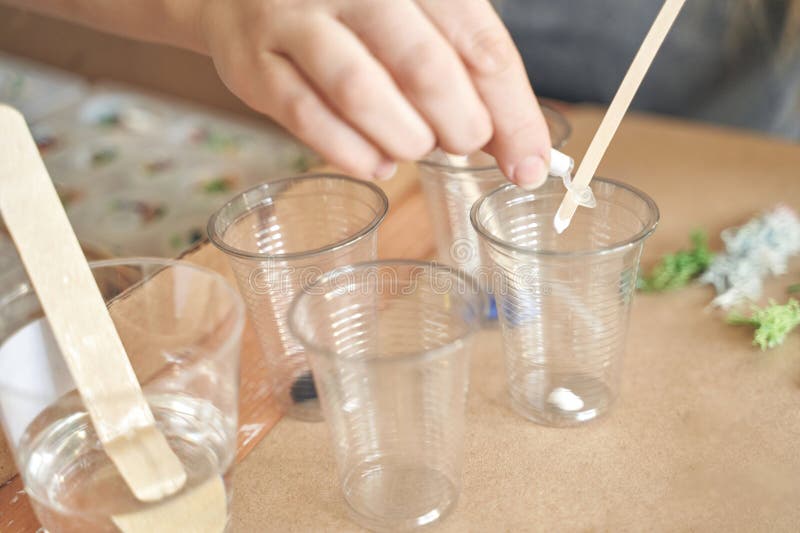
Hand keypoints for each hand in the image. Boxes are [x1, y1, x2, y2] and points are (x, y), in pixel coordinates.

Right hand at [199, 0, 551, 185]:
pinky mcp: (255, 64)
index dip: (513, 113)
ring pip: (363, 93)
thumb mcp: (418, 13)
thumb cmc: (354, 6)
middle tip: (464, 142)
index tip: (529, 164)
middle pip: (426, 67)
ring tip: (417, 146)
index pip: (480, 42)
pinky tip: (377, 160)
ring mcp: (295, 19)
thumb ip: (467, 68)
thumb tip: (519, 147)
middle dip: (460, 126)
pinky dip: (354, 153)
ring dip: (406, 139)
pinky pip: (309, 119)